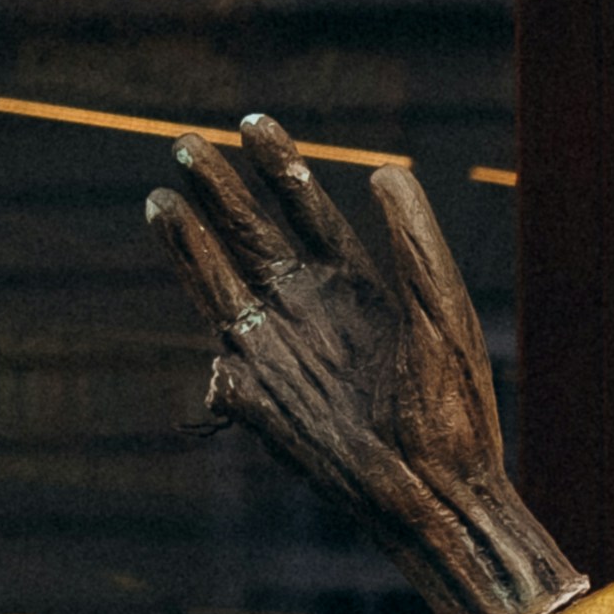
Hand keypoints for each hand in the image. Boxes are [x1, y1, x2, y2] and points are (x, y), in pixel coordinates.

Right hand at [144, 118, 584, 613]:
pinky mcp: (264, 405)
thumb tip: (387, 170)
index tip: (251, 122)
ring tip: (159, 200)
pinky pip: (226, 377)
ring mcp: (283, 356)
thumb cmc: (454, 406)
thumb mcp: (443, 311)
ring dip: (190, 248)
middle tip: (185, 143)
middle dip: (220, 193)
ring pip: (222, 289)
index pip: (308, 213)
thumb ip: (416, 242)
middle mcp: (313, 312)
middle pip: (252, 239)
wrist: (441, 491)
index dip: (279, 168)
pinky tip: (223, 352)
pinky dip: (218, 364)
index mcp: (359, 285)